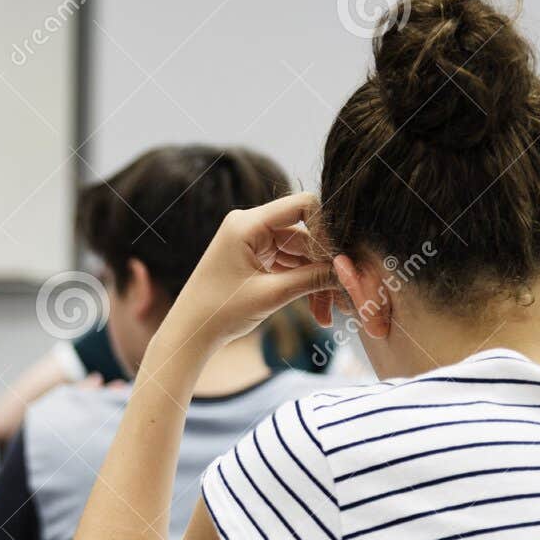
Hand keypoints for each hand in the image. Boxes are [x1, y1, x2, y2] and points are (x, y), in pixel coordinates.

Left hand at [157, 192, 333, 351]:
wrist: (190, 334)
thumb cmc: (220, 312)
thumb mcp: (272, 294)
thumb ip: (313, 278)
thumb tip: (349, 271)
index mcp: (247, 224)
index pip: (303, 206)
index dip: (327, 228)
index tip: (341, 259)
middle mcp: (250, 226)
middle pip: (305, 235)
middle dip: (324, 267)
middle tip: (344, 296)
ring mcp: (252, 242)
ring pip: (300, 254)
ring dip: (316, 281)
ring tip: (328, 314)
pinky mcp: (254, 259)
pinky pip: (289, 264)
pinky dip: (303, 284)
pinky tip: (318, 310)